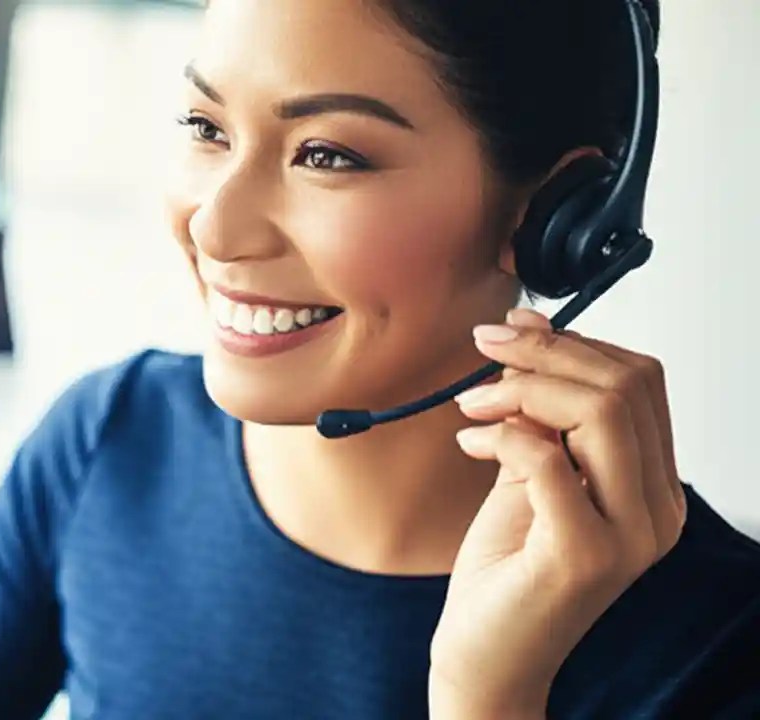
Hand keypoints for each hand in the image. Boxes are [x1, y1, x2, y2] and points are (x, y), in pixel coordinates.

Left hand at [429, 307, 686, 717]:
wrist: (486, 657)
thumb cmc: (505, 569)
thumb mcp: (527, 476)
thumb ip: (538, 417)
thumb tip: (527, 335)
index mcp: (651, 487)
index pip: (641, 383)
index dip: (573, 342)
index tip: (511, 329)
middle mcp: (657, 511)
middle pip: (626, 386)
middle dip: (546, 351)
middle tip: (483, 348)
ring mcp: (630, 536)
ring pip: (602, 412)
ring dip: (523, 387)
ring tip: (471, 405)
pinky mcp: (584, 555)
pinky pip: (548, 459)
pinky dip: (501, 436)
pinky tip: (468, 444)